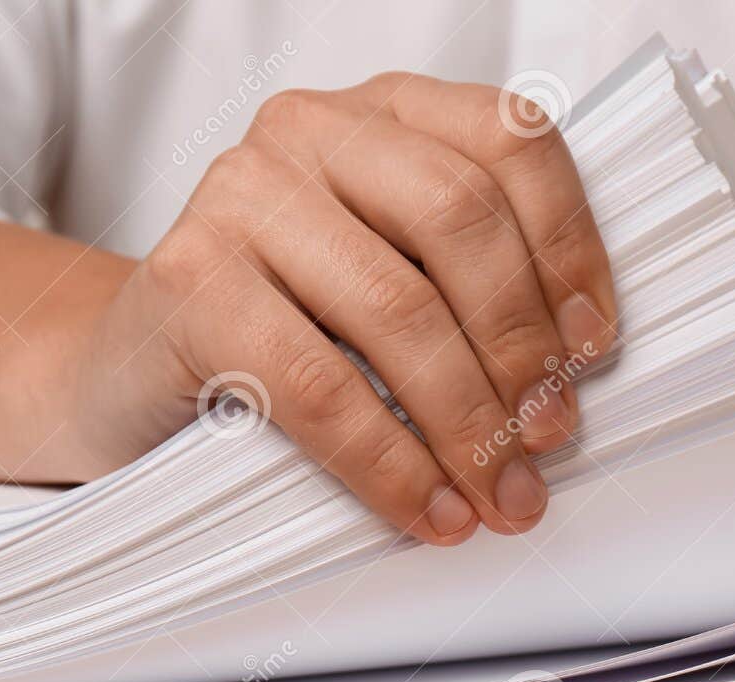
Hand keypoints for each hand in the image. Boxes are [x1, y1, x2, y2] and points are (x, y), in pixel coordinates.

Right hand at [61, 73, 615, 543]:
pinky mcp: (188, 281)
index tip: (593, 348)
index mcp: (387, 118)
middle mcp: (314, 132)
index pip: (510, 142)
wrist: (140, 373)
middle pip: (460, 219)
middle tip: (550, 437)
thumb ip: (475, 293)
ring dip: (469, 421)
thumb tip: (574, 373)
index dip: (569, 248)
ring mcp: (241, 196)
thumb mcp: (397, 287)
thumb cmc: (294, 331)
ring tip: (501, 493)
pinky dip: (389, 463)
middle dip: (521, 346)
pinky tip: (428, 509)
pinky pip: (320, 387)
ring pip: (397, 307)